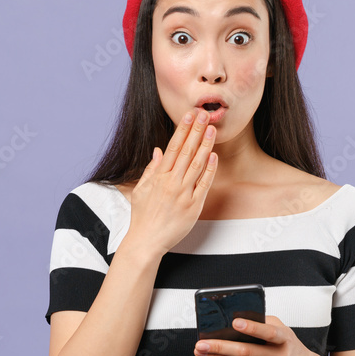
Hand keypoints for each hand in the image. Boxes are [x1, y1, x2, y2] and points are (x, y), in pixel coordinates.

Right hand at [125, 110, 217, 255]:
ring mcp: (183, 194)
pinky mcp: (193, 207)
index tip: (189, 116)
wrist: (146, 240)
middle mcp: (171, 182)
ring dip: (205, 145)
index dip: (182, 130)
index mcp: (159, 177)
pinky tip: (213, 157)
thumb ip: (151, 169)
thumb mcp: (141, 190)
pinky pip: (203, 185)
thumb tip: (158, 151)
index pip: (173, 147)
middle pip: (186, 151)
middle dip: (196, 131)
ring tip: (212, 129)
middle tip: (204, 114)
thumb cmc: (142, 216)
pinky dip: (209, 170)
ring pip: (197, 164)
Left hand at [193, 315, 324, 355]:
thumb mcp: (284, 330)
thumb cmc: (290, 346)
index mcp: (284, 338)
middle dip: (221, 347)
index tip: (235, 322)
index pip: (268, 332)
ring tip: (200, 350)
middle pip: (246, 352)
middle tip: (202, 343)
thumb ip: (264, 323)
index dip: (252, 327)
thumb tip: (238, 318)